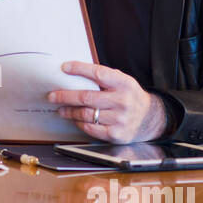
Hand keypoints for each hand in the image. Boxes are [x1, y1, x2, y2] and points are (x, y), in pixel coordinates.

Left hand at [47, 61, 167, 143]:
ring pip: (86, 114)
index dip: (80, 69)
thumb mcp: (122, 82)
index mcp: (124, 84)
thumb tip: (74, 72)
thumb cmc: (129, 96)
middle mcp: (123, 101)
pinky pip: (91, 129)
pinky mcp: (116, 134)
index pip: (98, 73)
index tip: (64, 67)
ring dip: (69, 111)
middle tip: (52, 96)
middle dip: (65, 96)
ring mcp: (120, 119)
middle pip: (86, 97)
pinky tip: (75, 119)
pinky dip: (79, 123)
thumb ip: (104, 78)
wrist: (149, 118)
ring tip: (61, 109)